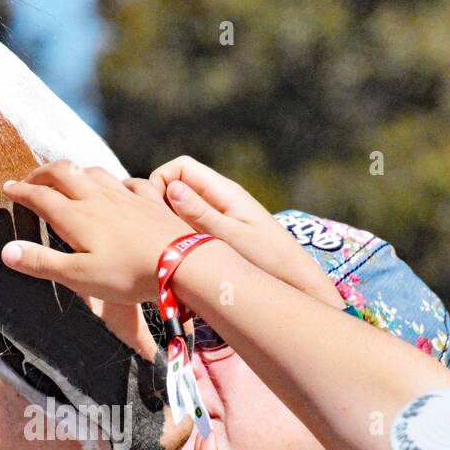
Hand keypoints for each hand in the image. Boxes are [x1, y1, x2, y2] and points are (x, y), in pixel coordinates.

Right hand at [1, 160, 197, 303]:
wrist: (181, 262)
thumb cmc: (127, 275)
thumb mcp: (78, 276)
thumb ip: (42, 262)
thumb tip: (6, 250)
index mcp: (76, 216)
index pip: (40, 196)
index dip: (21, 191)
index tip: (7, 188)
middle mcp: (98, 198)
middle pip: (64, 172)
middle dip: (43, 173)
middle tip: (30, 179)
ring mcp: (126, 196)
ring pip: (94, 172)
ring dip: (75, 171)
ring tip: (68, 177)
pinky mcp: (152, 200)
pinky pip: (130, 183)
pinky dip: (116, 182)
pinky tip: (118, 188)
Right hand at [148, 156, 342, 307]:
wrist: (295, 282)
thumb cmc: (268, 260)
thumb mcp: (231, 236)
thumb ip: (200, 214)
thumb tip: (172, 188)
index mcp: (224, 191)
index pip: (180, 167)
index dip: (160, 181)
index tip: (153, 212)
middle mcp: (219, 198)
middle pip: (176, 185)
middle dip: (158, 204)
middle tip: (154, 234)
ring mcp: (217, 216)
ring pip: (179, 208)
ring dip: (166, 222)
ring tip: (163, 249)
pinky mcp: (217, 234)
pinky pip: (188, 226)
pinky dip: (177, 235)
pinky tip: (176, 257)